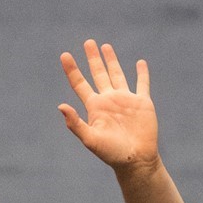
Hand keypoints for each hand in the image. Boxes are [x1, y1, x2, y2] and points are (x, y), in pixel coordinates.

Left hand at [58, 40, 161, 172]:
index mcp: (95, 107)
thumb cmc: (111, 153)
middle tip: (88, 42)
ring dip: (111, 60)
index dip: (72, 70)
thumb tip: (60, 106)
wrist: (135, 160)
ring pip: (117, 74)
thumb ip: (75, 123)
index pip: (80, 84)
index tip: (64, 55)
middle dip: (93, 58)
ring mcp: (125, 100)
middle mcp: (108, 100)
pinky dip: (142, 73)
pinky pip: (142, 84)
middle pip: (98, 74)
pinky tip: (140, 63)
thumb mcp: (90, 139)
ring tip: (105, 46)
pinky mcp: (142, 102)